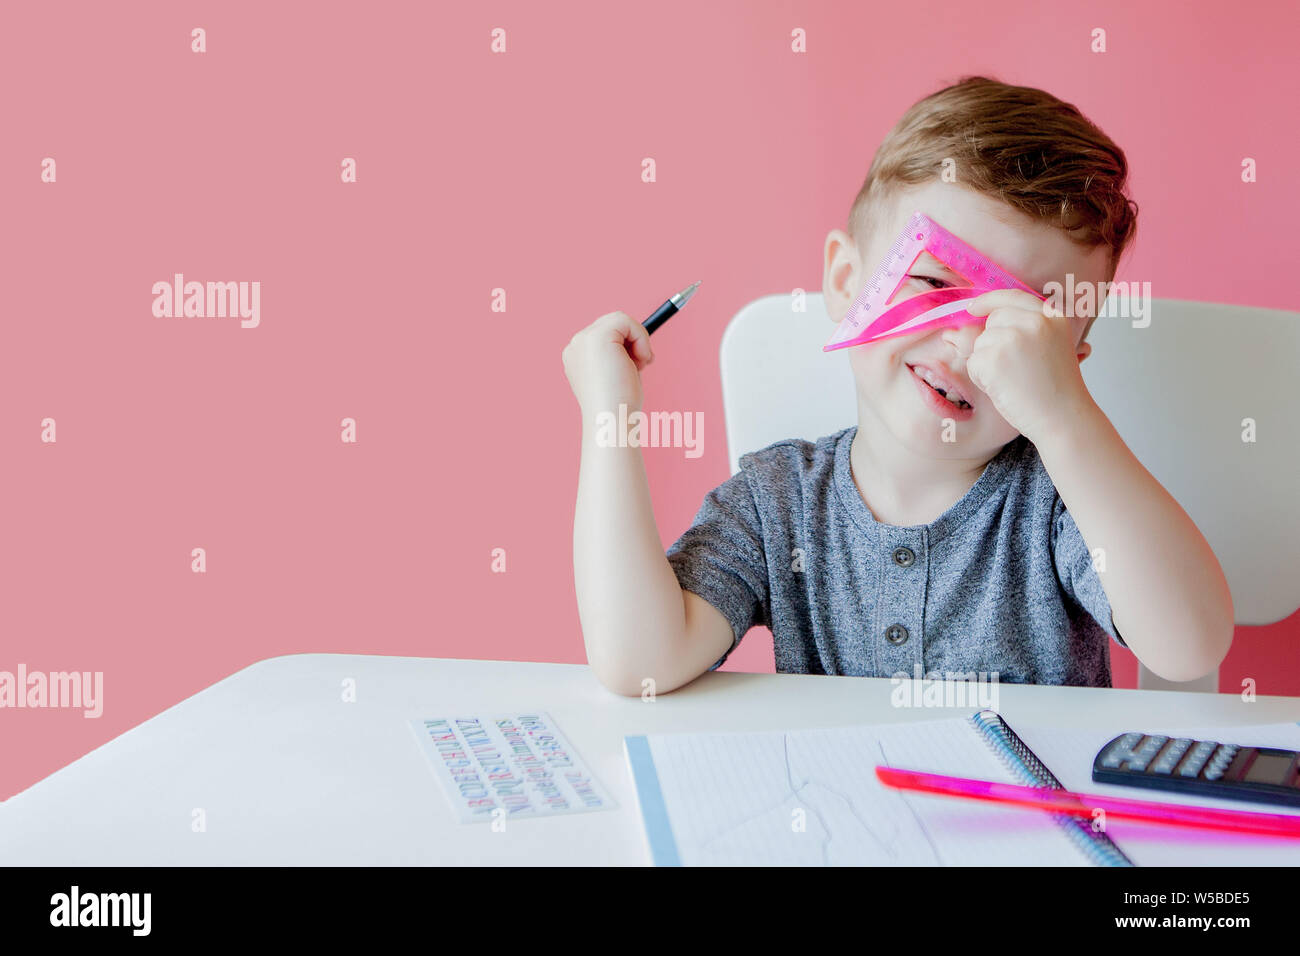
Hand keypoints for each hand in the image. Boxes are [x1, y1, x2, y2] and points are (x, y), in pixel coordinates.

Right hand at [562, 311, 653, 414]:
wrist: (611, 420)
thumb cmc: (619, 406)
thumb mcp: (618, 374)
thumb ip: (622, 355)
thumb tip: (638, 341)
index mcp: (576, 356)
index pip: (606, 335)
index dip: (626, 345)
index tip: (639, 364)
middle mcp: (575, 345)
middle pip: (612, 323)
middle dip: (633, 340)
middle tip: (643, 364)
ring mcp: (582, 340)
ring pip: (620, 319)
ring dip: (638, 339)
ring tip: (640, 365)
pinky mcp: (596, 336)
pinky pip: (626, 320)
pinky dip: (641, 337)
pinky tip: (641, 360)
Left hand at [963, 289, 1094, 441]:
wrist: (1063, 418)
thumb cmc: (1056, 391)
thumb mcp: (1050, 347)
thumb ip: (1024, 330)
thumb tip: (973, 325)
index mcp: (1052, 317)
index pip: (1012, 297)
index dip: (989, 301)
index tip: (973, 308)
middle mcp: (1034, 321)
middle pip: (993, 320)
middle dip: (994, 342)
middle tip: (1015, 368)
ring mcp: (1012, 338)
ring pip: (981, 343)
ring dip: (988, 363)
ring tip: (1014, 380)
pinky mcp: (993, 358)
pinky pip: (973, 363)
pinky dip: (982, 378)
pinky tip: (1004, 388)